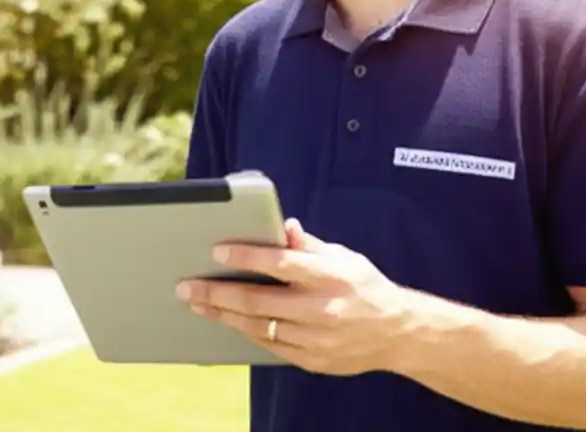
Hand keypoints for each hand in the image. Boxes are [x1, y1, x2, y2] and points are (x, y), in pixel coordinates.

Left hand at [175, 218, 414, 375]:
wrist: (398, 333)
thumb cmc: (363, 286)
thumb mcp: (342, 256)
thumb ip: (308, 245)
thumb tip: (281, 226)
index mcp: (330, 276)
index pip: (280, 264)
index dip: (246, 258)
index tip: (217, 252)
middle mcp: (322, 309)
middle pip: (259, 302)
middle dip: (217, 293)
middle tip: (187, 287)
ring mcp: (317, 340)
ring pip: (259, 328)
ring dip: (223, 316)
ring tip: (197, 305)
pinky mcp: (313, 360)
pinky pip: (271, 347)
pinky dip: (247, 333)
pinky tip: (228, 321)